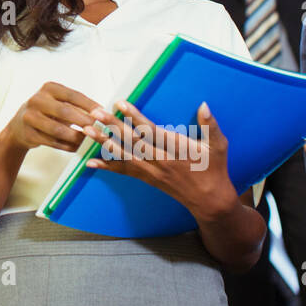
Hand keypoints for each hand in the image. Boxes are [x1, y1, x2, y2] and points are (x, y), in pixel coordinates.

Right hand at [7, 81, 102, 153]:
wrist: (19, 127)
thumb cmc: (47, 112)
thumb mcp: (58, 102)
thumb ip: (76, 106)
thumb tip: (102, 114)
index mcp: (48, 88)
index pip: (73, 95)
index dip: (89, 105)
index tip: (104, 114)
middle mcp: (37, 100)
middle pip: (65, 111)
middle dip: (84, 122)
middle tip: (99, 130)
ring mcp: (30, 117)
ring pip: (58, 130)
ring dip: (76, 137)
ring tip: (89, 141)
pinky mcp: (28, 134)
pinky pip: (52, 142)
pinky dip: (67, 146)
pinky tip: (77, 147)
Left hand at [85, 100, 237, 222]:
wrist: (210, 201)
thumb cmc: (214, 169)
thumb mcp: (218, 146)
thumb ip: (210, 126)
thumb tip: (204, 105)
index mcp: (177, 149)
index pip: (151, 131)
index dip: (134, 117)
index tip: (120, 104)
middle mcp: (161, 161)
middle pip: (132, 142)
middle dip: (112, 126)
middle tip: (95, 113)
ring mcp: (153, 172)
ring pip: (124, 156)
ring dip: (104, 143)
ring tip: (88, 131)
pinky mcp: (148, 179)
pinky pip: (125, 172)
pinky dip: (108, 166)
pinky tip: (91, 162)